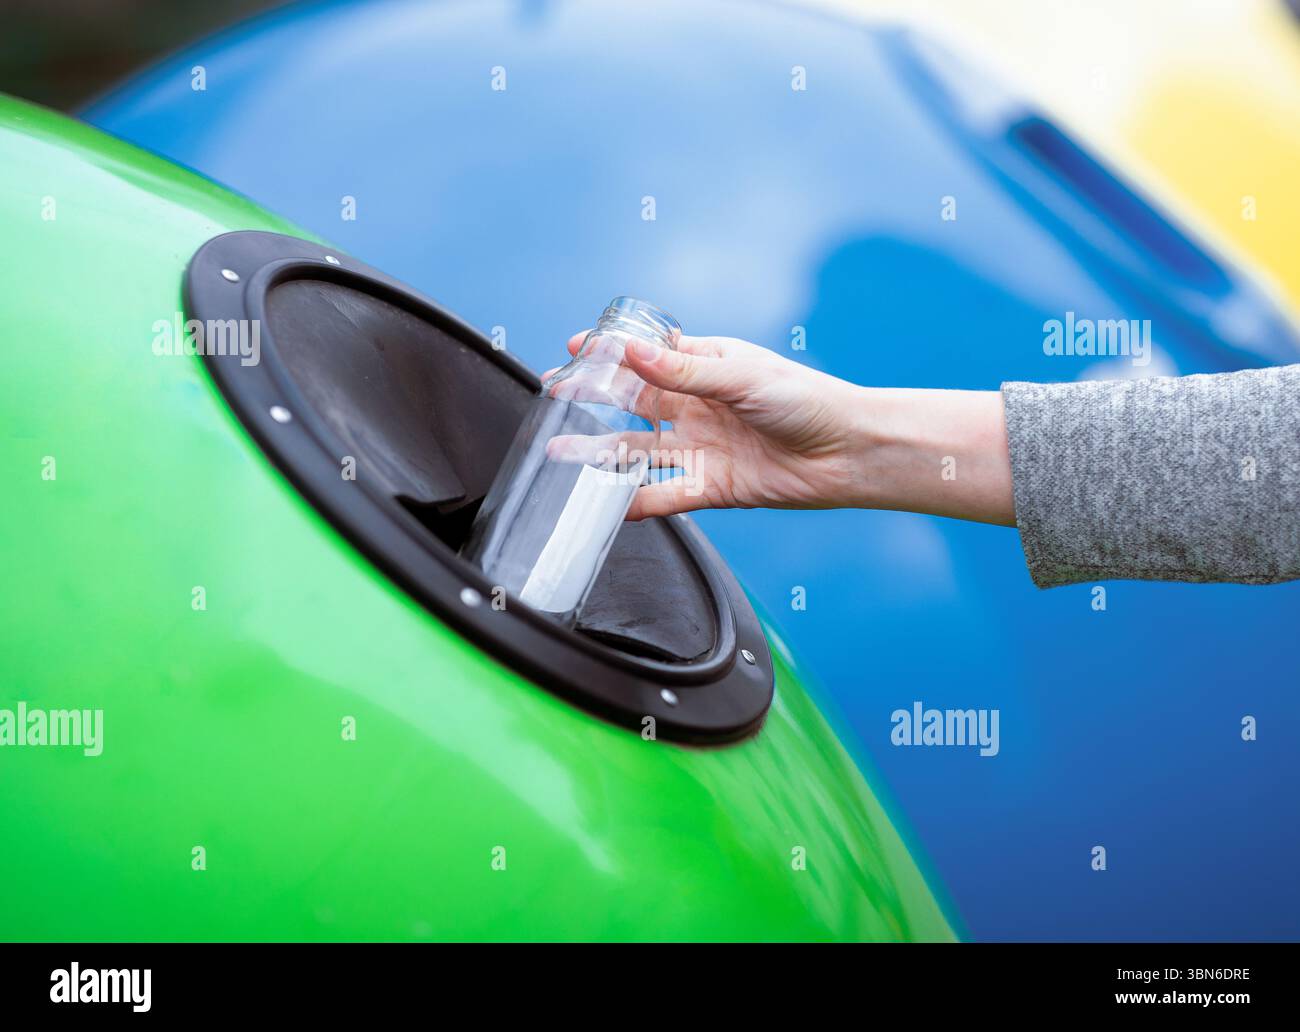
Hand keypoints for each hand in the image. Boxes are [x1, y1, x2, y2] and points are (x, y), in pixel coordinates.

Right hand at [558, 331, 1015, 524]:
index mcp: (708, 367)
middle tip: (555, 395)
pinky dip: (636, 500)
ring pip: (639, 449)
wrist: (847, 452)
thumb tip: (627, 349)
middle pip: (634, 402)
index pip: (648, 355)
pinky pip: (665, 493)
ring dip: (601, 452)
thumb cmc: (806, 400)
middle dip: (594, 398)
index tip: (575, 347)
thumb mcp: (739, 376)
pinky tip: (606, 504)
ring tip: (560, 453)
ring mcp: (702, 447)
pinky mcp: (711, 486)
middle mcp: (699, 406)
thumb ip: (681, 371)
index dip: (611, 352)